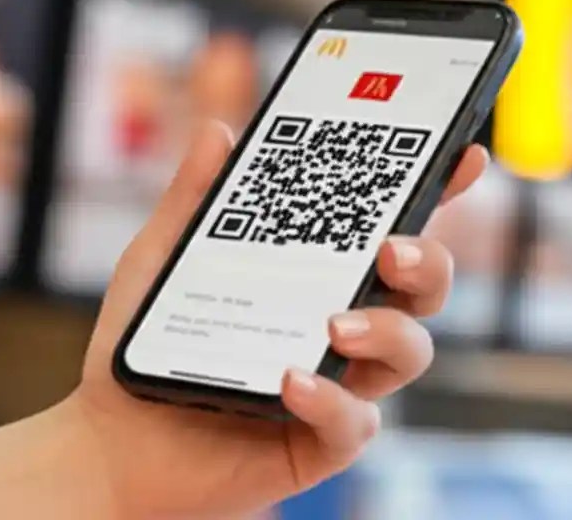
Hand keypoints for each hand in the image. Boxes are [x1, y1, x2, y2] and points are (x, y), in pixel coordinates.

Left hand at [63, 119, 488, 517]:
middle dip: (428, 262)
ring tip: (336, 325)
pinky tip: (292, 381)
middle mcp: (346, 323)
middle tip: (392, 249)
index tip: (463, 155)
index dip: (438, 192)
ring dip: (387, 332)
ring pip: (409, 352)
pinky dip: (331, 401)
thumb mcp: (161, 259)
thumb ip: (193, 198)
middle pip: (423, 288)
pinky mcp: (321, 440)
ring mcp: (341, 381)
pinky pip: (355, 422)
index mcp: (322, 272)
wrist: (109, 437)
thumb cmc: (149, 342)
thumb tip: (218, 131)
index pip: (394, 227)